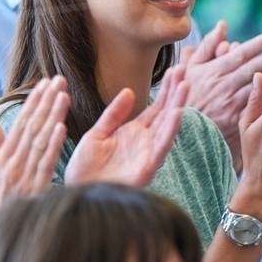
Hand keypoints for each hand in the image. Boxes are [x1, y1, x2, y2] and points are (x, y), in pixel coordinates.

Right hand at [0, 76, 68, 229]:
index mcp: (3, 159)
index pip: (20, 124)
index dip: (32, 103)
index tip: (44, 84)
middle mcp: (12, 163)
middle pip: (31, 126)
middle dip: (44, 101)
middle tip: (58, 80)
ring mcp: (23, 175)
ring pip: (39, 140)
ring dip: (51, 116)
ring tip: (62, 95)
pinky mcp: (34, 188)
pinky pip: (45, 163)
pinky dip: (52, 145)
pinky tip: (61, 128)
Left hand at [64, 67, 187, 186]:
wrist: (77, 193)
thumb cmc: (86, 167)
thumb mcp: (97, 133)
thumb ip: (113, 114)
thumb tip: (130, 91)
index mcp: (135, 133)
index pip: (157, 107)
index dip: (167, 89)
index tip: (175, 69)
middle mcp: (146, 143)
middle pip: (166, 114)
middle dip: (176, 93)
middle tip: (184, 70)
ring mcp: (147, 156)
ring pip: (168, 128)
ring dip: (178, 107)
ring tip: (185, 86)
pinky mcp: (145, 170)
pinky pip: (161, 149)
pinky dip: (169, 132)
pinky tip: (176, 114)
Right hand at [180, 20, 261, 172]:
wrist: (184, 131)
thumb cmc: (188, 96)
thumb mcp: (191, 69)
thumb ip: (207, 47)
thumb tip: (223, 25)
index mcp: (213, 72)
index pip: (239, 55)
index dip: (257, 45)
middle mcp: (224, 87)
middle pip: (253, 68)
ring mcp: (231, 104)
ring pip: (259, 86)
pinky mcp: (237, 120)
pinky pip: (259, 107)